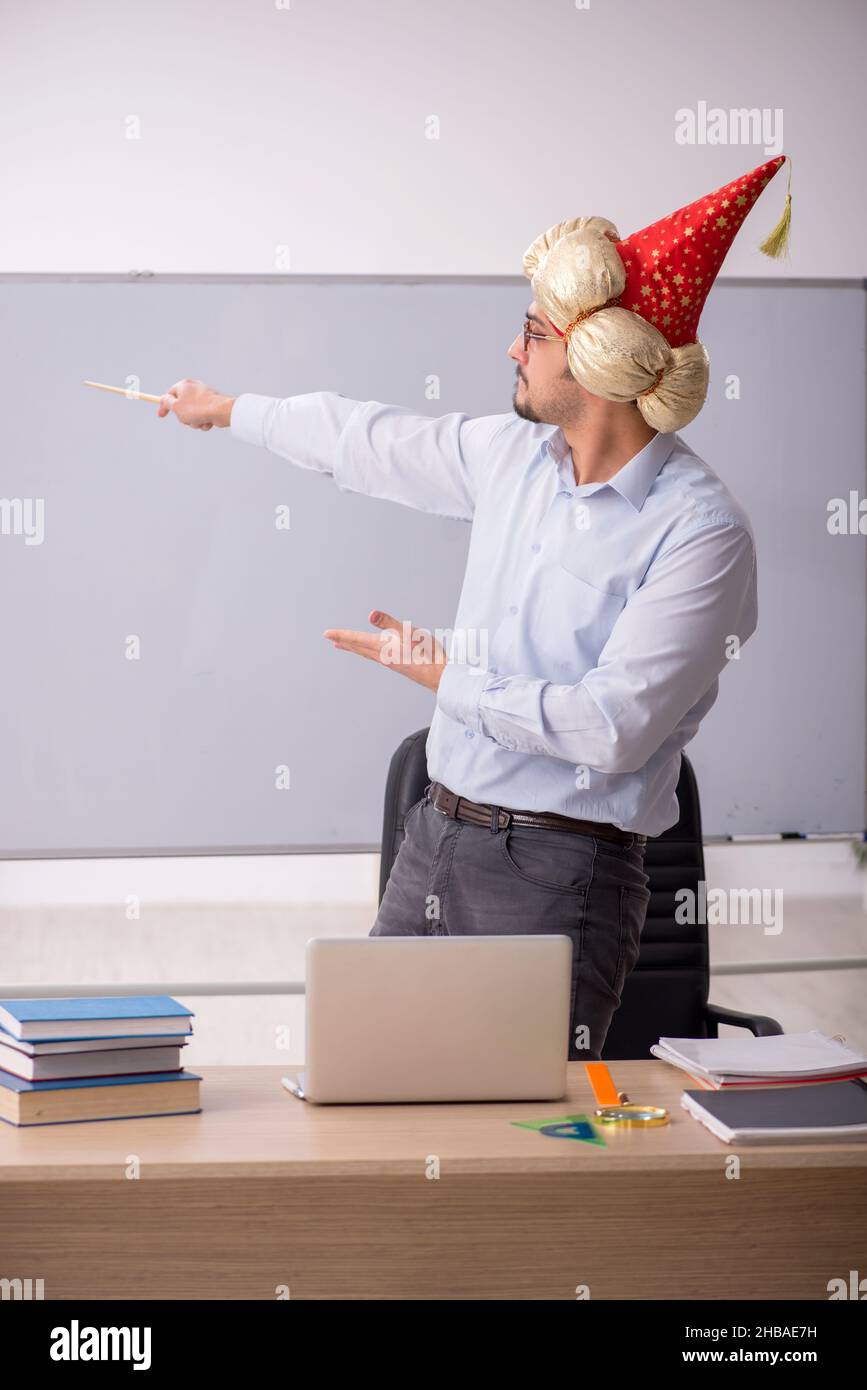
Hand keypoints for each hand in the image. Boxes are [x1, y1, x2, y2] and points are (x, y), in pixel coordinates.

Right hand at [157, 379, 234, 429]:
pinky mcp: (211, 407)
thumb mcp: (176, 407)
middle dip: (183, 417)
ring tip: (199, 420)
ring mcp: (203, 398)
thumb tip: (163, 399)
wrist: (221, 411)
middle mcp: (194, 389)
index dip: (164, 405)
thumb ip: (167, 403)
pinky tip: (208, 421)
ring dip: (194, 422)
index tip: (161, 415)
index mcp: (184, 385)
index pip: (169, 394)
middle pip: (181, 407)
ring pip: (192, 415)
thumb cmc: (197, 408)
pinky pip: (202, 418)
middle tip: (186, 417)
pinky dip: (203, 422)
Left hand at [324, 610, 446, 692]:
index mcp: (382, 647)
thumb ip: (389, 622)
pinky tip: (372, 651)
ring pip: (366, 653)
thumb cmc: (427, 654)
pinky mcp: (397, 663)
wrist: (439, 677)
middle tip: (329, 637)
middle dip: (343, 641)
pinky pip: (375, 656)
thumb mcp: (409, 632)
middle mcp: (383, 656)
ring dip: (353, 647)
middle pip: (358, 647)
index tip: (326, 634)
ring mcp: (389, 661)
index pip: (356, 639)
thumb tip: (371, 614)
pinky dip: (365, 651)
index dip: (341, 635)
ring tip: (343, 645)